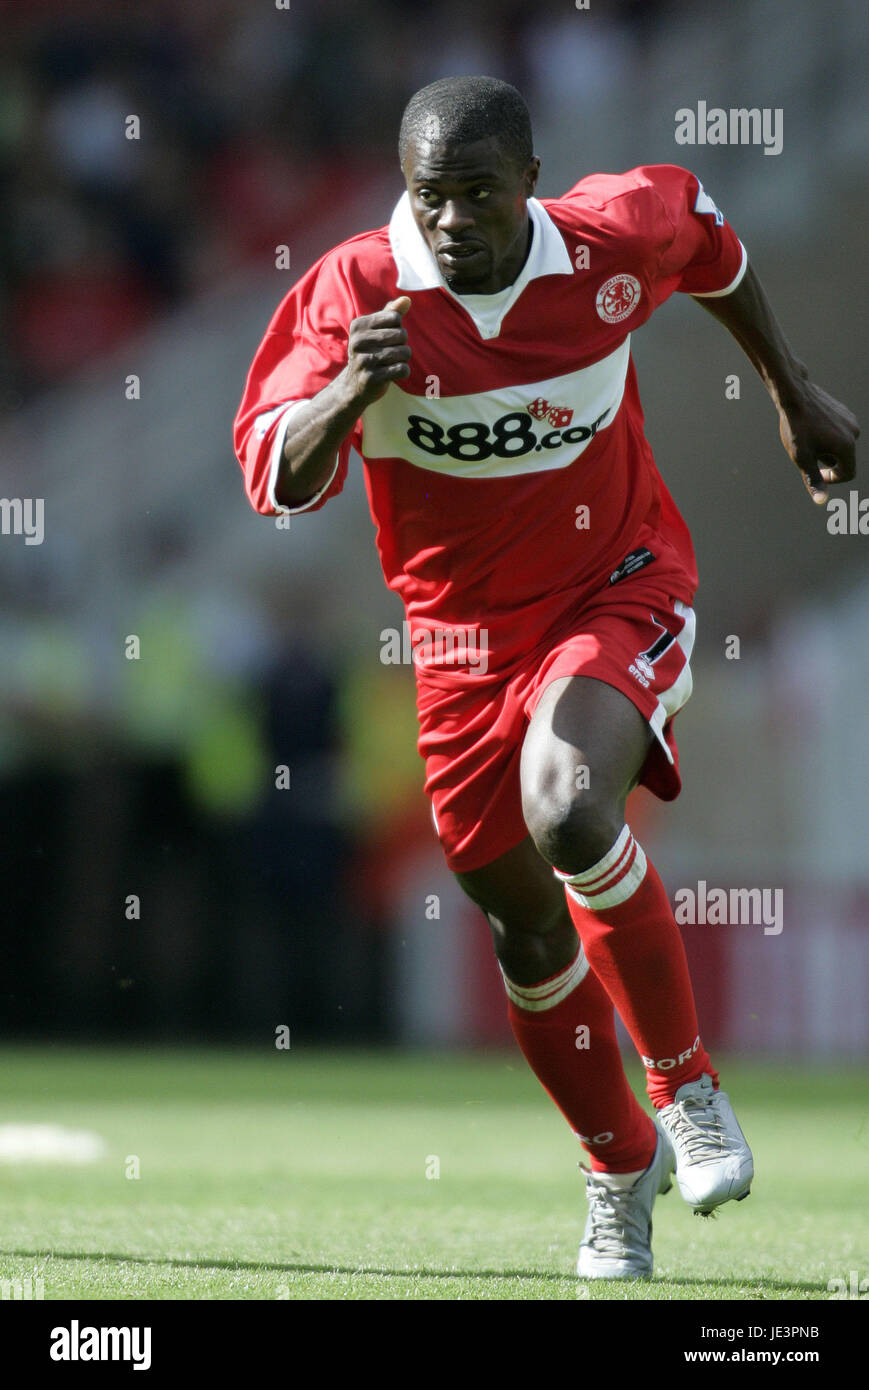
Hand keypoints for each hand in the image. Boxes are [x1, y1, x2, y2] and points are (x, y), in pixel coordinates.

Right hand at [343, 296, 411, 407]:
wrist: (353, 385)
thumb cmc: (370, 352)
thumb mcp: (376, 331)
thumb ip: (390, 313)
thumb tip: (406, 300)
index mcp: (358, 325)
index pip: (394, 317)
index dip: (398, 328)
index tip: (387, 338)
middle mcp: (358, 341)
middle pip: (401, 334)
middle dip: (402, 344)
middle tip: (391, 352)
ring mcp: (364, 360)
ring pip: (404, 352)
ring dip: (403, 359)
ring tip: (392, 362)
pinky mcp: (371, 378)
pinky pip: (402, 369)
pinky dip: (403, 371)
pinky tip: (394, 373)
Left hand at [777, 379, 858, 505]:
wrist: (794, 394)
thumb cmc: (796, 428)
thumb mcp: (802, 458)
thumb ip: (813, 480)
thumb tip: (821, 501)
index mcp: (847, 447)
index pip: (848, 474)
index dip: (831, 479)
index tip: (815, 473)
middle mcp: (854, 433)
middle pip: (843, 459)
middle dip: (825, 461)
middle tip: (805, 451)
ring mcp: (851, 420)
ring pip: (840, 445)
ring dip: (826, 448)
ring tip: (807, 438)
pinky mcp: (844, 412)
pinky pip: (838, 432)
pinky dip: (827, 435)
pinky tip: (810, 426)